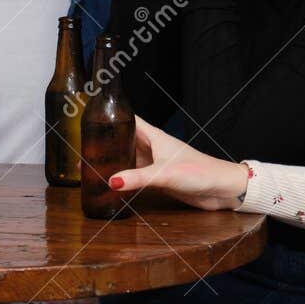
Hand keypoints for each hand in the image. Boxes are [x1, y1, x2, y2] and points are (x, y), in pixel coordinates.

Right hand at [105, 117, 250, 210]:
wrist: (222, 189)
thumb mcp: (164, 173)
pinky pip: (135, 176)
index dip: (112, 114)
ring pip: (128, 158)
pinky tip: (112, 184)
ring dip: (113, 161)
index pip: (129, 119)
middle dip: (106, 142)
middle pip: (124, 140)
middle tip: (82, 146)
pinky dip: (123, 178)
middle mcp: (153, 147)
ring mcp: (155, 163)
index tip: (91, 113)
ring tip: (91, 165)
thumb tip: (111, 181)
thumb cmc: (200, 172)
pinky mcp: (158, 179)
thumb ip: (137, 178)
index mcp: (154, 136)